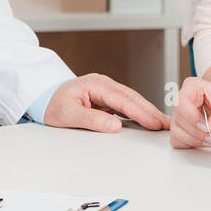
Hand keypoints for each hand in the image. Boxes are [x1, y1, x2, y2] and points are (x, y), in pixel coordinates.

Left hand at [43, 73, 170, 133]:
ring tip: (163, 124)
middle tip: (167, 125)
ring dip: (148, 112)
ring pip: (132, 100)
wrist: (43, 99)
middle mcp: (104, 84)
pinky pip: (126, 104)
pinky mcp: (107, 98)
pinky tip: (149, 120)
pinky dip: (138, 112)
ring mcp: (106, 90)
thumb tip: (115, 126)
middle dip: (151, 111)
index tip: (154, 123)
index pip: (123, 100)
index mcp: (96, 84)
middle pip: (132, 98)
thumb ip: (92, 120)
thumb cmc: (53, 105)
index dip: (141, 112)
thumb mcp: (68, 115)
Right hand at [169, 76, 210, 148]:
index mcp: (192, 86)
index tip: (207, 128)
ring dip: (194, 140)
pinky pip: (177, 141)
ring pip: (176, 132)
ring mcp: (178, 115)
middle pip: (179, 120)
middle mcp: (182, 100)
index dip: (193, 118)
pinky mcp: (179, 129)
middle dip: (197, 132)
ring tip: (210, 139)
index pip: (182, 103)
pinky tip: (203, 140)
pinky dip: (190, 144)